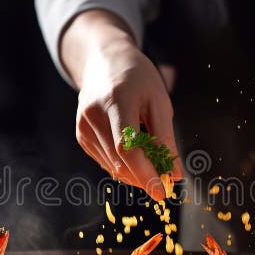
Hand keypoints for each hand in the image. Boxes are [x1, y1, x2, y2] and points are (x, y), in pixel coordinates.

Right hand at [75, 40, 182, 200]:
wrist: (104, 62)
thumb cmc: (138, 79)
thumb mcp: (159, 101)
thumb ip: (166, 139)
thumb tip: (174, 175)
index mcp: (115, 100)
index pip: (128, 147)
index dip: (145, 173)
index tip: (162, 192)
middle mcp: (93, 115)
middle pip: (120, 161)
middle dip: (145, 177)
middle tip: (166, 181)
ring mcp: (83, 127)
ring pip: (113, 167)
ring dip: (136, 174)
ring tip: (153, 163)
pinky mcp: (81, 135)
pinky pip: (106, 162)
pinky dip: (124, 166)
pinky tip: (136, 155)